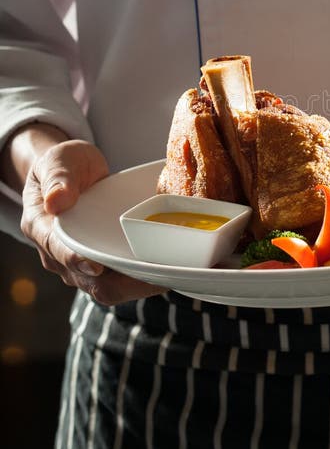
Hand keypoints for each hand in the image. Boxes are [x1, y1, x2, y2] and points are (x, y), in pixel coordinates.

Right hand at [17, 132, 166, 304]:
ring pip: (108, 288)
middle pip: (88, 280)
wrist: (70, 173)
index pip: (58, 250)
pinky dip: (143, 279)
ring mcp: (80, 265)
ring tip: (169, 276)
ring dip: (138, 286)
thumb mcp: (59, 160)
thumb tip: (56, 201)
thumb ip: (57, 178)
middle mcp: (57, 255)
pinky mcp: (102, 265)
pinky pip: (121, 281)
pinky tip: (169, 271)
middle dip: (122, 282)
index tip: (98, 265)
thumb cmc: (64, 165)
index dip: (77, 260)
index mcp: (41, 228)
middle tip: (156, 275)